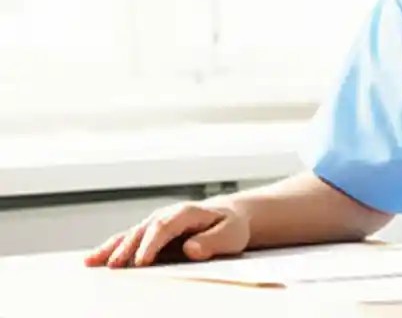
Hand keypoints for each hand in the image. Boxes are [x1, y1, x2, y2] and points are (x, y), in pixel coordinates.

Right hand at [84, 201, 249, 268]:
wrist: (227, 217)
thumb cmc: (229, 226)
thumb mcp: (230, 234)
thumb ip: (213, 241)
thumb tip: (191, 249)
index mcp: (186, 212)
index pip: (165, 227)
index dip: (152, 244)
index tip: (142, 262)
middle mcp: (165, 215)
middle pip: (142, 230)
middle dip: (127, 248)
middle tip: (114, 266)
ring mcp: (154, 223)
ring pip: (129, 235)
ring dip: (111, 248)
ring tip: (92, 262)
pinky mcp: (148, 234)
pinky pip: (126, 241)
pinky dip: (109, 249)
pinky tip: (92, 260)